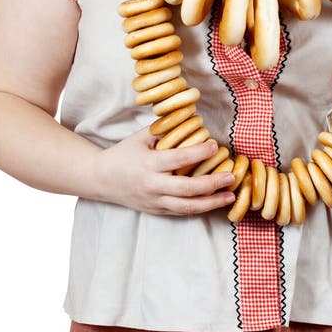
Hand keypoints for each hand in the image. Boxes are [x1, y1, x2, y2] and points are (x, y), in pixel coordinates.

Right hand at [94, 127, 235, 215]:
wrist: (100, 179)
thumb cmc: (123, 154)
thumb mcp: (140, 138)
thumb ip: (163, 130)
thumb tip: (190, 119)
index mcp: (148, 164)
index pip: (178, 159)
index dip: (199, 153)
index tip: (216, 145)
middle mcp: (152, 185)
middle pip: (187, 188)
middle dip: (212, 183)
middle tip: (231, 176)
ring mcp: (154, 201)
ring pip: (187, 207)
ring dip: (211, 202)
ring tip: (230, 196)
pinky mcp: (156, 211)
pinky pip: (181, 212)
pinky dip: (200, 208)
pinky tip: (215, 202)